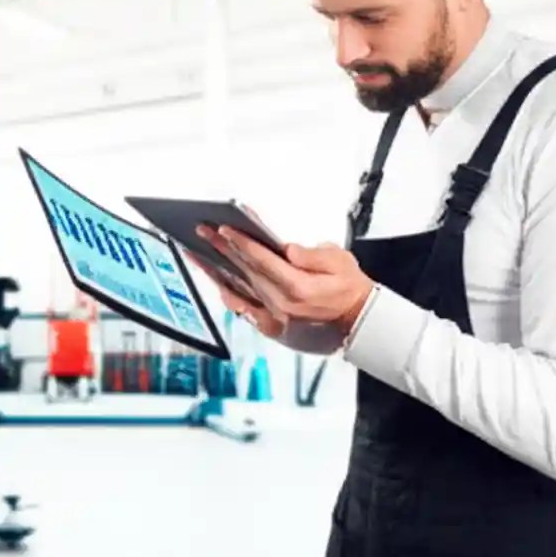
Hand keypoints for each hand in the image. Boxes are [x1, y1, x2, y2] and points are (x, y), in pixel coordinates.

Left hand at [201, 226, 373, 334]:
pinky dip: (228, 295)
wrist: (359, 324)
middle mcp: (281, 304)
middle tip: (202, 230)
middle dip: (221, 248)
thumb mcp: (341, 262)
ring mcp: (274, 318)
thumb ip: (313, 255)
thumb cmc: (350, 289)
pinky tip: (216, 281)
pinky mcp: (272, 327)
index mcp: (298, 286)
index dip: (240, 242)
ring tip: (197, 253)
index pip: (262, 259)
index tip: (223, 229)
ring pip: (238, 290)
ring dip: (215, 270)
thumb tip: (288, 250)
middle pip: (244, 270)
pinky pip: (243, 310)